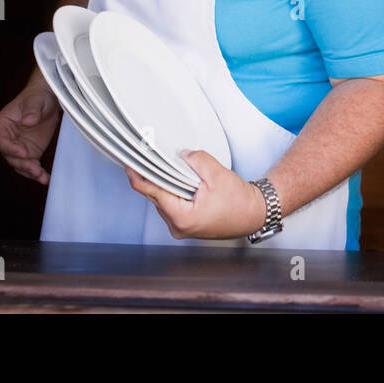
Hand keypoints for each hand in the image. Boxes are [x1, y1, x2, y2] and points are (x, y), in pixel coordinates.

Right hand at [0, 71, 61, 184]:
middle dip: (22, 164)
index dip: (10, 148)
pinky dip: (38, 173)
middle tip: (35, 169)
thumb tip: (28, 122)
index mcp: (1, 125)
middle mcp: (8, 139)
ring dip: (30, 172)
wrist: (49, 99)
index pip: (1, 141)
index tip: (23, 153)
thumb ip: (31, 111)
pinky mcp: (31, 153)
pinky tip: (46, 179)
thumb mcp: (35, 101)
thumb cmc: (37, 97)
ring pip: (20, 164)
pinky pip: (32, 166)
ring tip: (42, 177)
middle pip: (10, 156)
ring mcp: (19, 147)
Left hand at [126, 151, 266, 239]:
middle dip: (158, 177)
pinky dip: (176, 193)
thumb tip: (181, 154)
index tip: (129, 164)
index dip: (139, 176)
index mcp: (182, 217)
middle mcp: (177, 227)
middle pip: (157, 196)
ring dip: (169, 185)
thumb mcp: (217, 174)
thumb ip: (196, 160)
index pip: (152, 193)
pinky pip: (173, 205)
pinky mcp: (186, 225)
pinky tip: (184, 183)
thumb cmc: (239, 202)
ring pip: (164, 200)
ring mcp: (181, 228)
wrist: (254, 214)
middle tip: (156, 159)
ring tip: (179, 173)